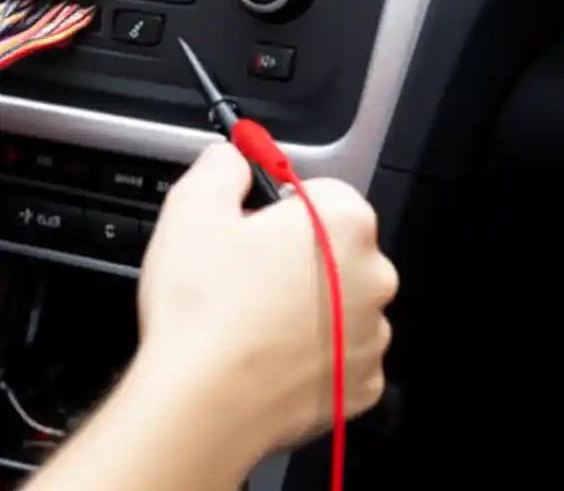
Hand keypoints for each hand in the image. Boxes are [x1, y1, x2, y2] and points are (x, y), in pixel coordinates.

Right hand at [136, 142, 397, 454]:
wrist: (202, 403)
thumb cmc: (201, 309)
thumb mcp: (190, 208)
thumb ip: (220, 166)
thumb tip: (231, 159)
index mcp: (342, 222)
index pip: (320, 190)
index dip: (276, 205)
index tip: (247, 222)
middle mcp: (373, 276)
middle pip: (334, 248)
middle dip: (292, 256)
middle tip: (237, 274)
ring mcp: (372, 336)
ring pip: (337, 304)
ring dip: (301, 305)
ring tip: (244, 320)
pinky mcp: (360, 386)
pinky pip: (337, 355)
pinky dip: (307, 354)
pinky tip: (263, 355)